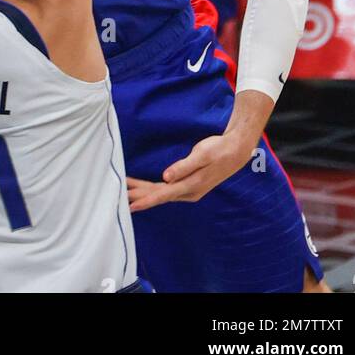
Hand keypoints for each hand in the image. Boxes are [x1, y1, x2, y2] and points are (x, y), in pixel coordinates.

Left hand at [126, 132, 253, 210]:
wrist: (235, 151)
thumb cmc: (218, 150)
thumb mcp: (202, 154)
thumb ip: (184, 166)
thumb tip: (166, 178)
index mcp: (191, 185)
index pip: (163, 194)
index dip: (146, 200)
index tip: (131, 205)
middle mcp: (188, 192)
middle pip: (159, 195)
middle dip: (138, 196)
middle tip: (119, 196)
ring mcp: (189, 190)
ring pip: (161, 193)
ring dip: (144, 192)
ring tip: (125, 192)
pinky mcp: (188, 185)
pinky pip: (167, 190)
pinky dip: (153, 189)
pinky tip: (144, 189)